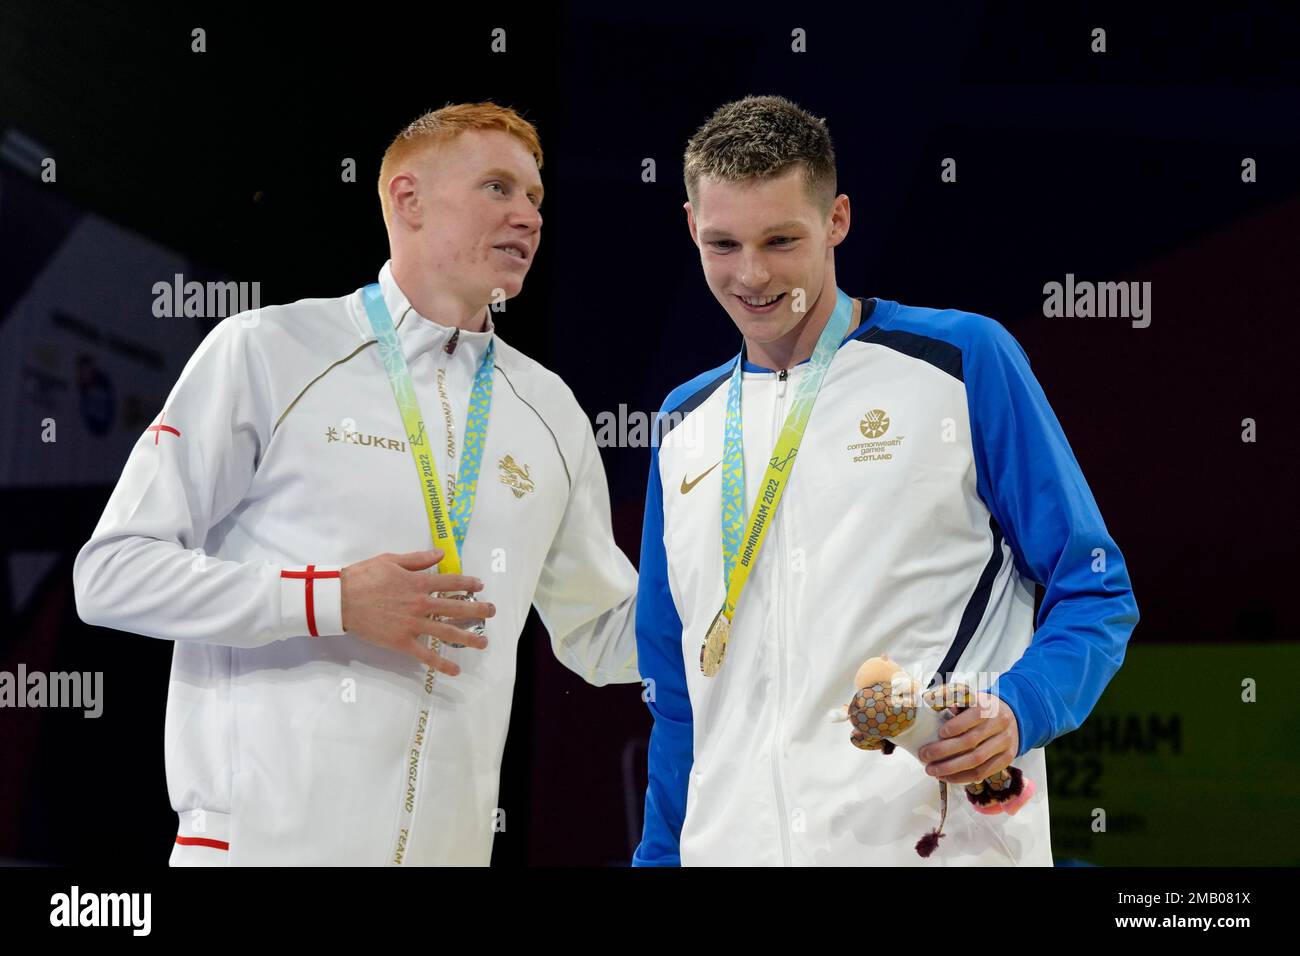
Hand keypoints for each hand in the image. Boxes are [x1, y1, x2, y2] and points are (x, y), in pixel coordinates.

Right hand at [339, 548, 494, 675]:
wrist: (340, 599)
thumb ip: (418, 558)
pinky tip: (456, 670)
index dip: (468, 583)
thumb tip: (441, 554)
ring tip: (483, 642)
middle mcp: (421, 603)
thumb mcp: (391, 560)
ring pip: (447, 632)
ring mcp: (413, 624)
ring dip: (468, 637)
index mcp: (419, 582)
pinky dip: (441, 664)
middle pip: (456, 607)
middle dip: (478, 609)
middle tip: (492, 612)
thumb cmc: (363, 576)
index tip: (480, 586)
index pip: (451, 582)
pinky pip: (425, 655)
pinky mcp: (402, 642)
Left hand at [918, 692, 1018, 784]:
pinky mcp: (1007, 760)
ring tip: (932, 770)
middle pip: (971, 741)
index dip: (956, 726)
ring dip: (951, 768)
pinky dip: (962, 777)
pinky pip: (983, 773)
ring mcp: (1005, 744)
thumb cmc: (982, 708)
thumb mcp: (970, 698)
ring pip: (976, 761)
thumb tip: (933, 703)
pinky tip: (946, 777)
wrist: (1011, 718)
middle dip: (944, 751)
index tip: (939, 733)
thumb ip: (954, 700)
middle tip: (924, 755)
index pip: (974, 716)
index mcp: (989, 706)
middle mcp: (1000, 725)